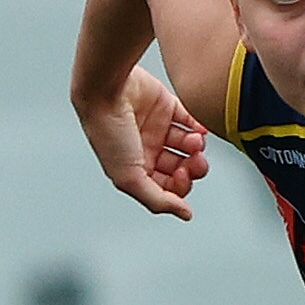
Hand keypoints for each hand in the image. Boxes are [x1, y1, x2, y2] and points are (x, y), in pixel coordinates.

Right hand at [80, 64, 208, 219]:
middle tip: (193, 161)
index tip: (182, 175)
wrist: (105, 90)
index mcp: (136, 168)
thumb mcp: (129, 177)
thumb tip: (184, 214)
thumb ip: (158, 200)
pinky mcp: (166, 106)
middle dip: (193, 167)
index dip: (181, 185)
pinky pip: (191, 120)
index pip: (169, 187)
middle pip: (182, 167)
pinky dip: (200, 127)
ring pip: (189, 146)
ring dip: (197, 147)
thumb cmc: (108, 132)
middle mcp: (147, 149)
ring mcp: (157, 128)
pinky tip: (198, 130)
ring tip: (193, 141)